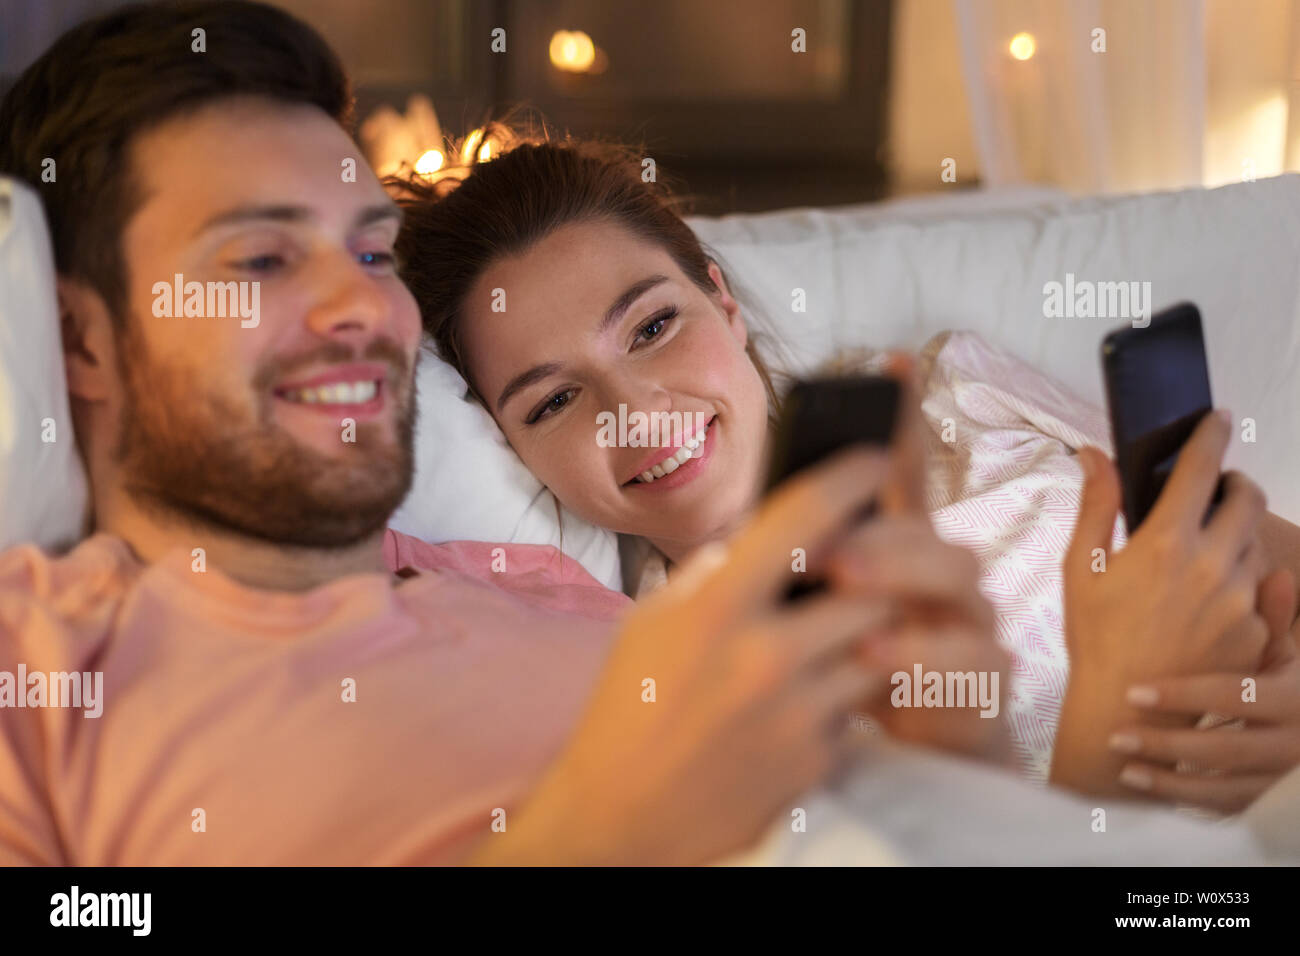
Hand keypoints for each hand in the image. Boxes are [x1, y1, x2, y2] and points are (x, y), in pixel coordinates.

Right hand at [469, 446, 896, 865]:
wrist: (620, 817)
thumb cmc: (627, 708)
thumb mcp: (652, 622)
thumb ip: (713, 574)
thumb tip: (767, 536)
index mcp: (715, 607)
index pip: (806, 515)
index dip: (852, 476)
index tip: (874, 459)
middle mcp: (763, 655)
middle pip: (869, 586)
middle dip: (873, 574)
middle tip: (863, 569)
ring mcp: (796, 712)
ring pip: (877, 647)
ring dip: (865, 635)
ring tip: (833, 635)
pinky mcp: (816, 759)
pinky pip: (857, 706)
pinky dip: (843, 694)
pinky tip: (805, 698)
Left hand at [825, 352, 1008, 762]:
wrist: (906, 767)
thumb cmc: (846, 678)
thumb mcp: (815, 621)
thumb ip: (800, 571)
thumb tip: (750, 528)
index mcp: (899, 554)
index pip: (904, 479)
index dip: (900, 422)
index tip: (889, 363)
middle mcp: (943, 581)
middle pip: (933, 535)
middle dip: (884, 537)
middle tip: (830, 552)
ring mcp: (972, 630)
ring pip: (962, 589)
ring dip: (904, 587)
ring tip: (850, 599)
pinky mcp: (985, 691)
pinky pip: (972, 670)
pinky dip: (925, 665)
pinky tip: (878, 662)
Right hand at [1052, 411, 1280, 794]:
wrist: (1126, 711)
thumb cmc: (1094, 637)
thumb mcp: (1081, 567)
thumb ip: (1095, 504)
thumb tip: (1093, 453)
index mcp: (1165, 543)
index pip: (1201, 468)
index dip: (1210, 435)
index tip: (1217, 419)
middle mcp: (1212, 566)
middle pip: (1248, 500)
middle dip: (1237, 484)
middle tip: (1219, 487)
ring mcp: (1241, 600)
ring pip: (1256, 544)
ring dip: (1238, 533)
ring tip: (1205, 549)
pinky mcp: (1257, 631)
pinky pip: (1259, 590)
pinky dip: (1239, 581)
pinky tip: (1207, 600)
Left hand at [1109, 594, 1298, 812]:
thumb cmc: (1280, 683)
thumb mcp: (1282, 654)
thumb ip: (1272, 618)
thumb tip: (1278, 572)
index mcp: (1294, 697)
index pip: (1237, 696)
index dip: (1185, 695)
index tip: (1132, 692)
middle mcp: (1292, 742)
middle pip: (1226, 747)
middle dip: (1167, 742)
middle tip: (1116, 735)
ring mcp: (1277, 776)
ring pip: (1222, 784)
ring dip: (1167, 775)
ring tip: (1120, 761)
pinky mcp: (1261, 799)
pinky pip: (1219, 805)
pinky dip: (1177, 793)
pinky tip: (1136, 781)